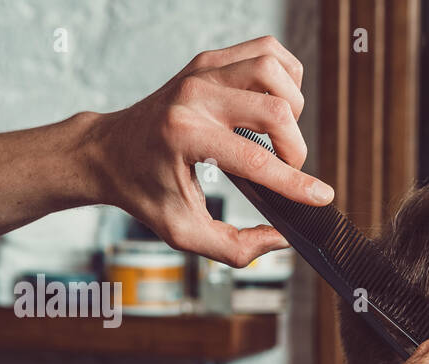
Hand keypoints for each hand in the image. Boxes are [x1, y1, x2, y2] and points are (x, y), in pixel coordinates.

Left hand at [83, 35, 331, 266]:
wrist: (107, 151)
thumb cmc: (143, 191)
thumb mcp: (183, 232)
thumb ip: (235, 247)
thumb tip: (281, 239)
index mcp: (184, 136)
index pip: (257, 160)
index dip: (296, 183)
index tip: (321, 197)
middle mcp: (194, 96)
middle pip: (275, 110)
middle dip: (296, 148)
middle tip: (287, 169)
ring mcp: (202, 72)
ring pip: (274, 71)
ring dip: (293, 106)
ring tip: (282, 134)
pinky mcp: (210, 61)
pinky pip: (266, 52)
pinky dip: (285, 76)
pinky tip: (277, 103)